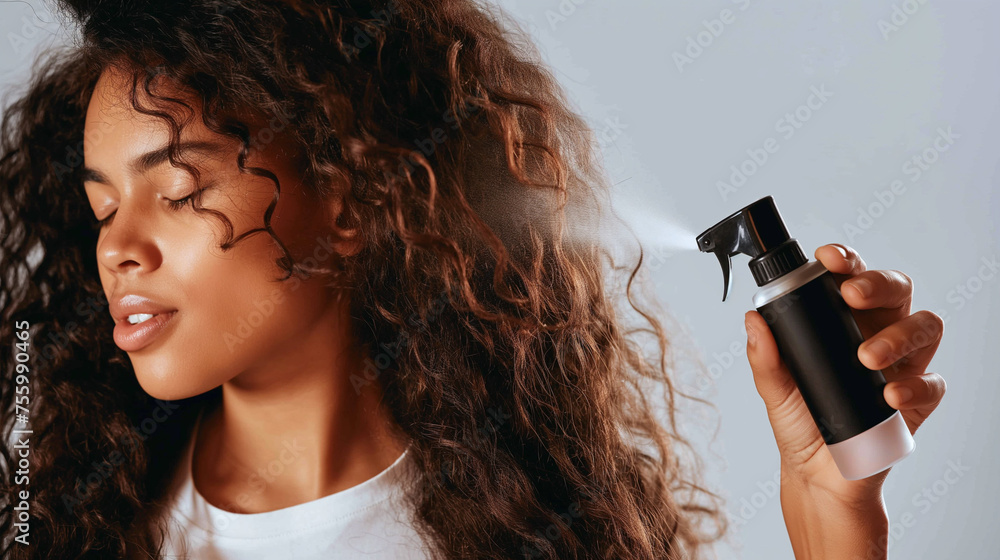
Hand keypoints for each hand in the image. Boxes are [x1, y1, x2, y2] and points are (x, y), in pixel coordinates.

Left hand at [744, 243, 946, 505]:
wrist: (816, 474)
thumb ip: (765, 356)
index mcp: (842, 320)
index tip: (828, 258)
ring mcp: (902, 364)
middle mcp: (877, 332)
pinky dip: (913, 385)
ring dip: (898, 335)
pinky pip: (931, 383)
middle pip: (896, 289)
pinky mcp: (916, 400)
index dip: (846, 260)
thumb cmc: (799, 421)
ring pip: (924, 327)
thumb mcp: (774, 388)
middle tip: (851, 296)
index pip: (851, 277)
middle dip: (877, 283)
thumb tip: (753, 320)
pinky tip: (889, 394)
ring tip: (867, 357)